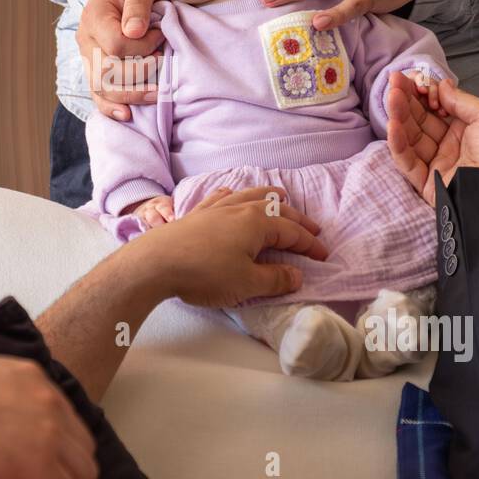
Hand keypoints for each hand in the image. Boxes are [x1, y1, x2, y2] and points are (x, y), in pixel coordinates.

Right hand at [0, 353, 98, 478]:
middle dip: (64, 469)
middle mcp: (50, 403)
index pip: (70, 420)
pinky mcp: (40, 468)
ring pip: (83, 476)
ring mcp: (49, 435)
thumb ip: (1, 386)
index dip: (54, 446)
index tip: (31, 459)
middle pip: (85, 449)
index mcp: (34, 379)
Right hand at [76, 0, 164, 120]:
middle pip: (106, 71)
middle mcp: (85, 40)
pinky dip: (110, 107)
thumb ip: (137, 3)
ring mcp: (87, 58)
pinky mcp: (94, 70)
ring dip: (131, 95)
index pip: (116, 44)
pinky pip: (97, 94)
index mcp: (93, 16)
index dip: (144, 45)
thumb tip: (134, 32)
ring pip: (101, 88)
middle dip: (140, 74)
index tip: (162, 35)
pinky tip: (127, 115)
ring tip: (157, 95)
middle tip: (164, 64)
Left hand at [131, 186, 328, 307]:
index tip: (323, 256)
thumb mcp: (247, 283)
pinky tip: (233, 197)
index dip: (310, 244)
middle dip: (297, 219)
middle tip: (312, 230)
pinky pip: (223, 197)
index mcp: (257, 223)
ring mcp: (216, 208)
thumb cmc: (204, 273)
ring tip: (281, 198)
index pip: (292, 232)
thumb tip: (297, 275)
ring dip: (269, 198)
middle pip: (276, 208)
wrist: (155, 262)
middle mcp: (239, 208)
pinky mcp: (196, 213)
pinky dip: (236, 195)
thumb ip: (276, 279)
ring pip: (249, 195)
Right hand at [385, 71, 478, 206]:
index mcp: (468, 129)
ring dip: (399, 116)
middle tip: (394, 81)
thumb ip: (460, 99)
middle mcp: (451, 145)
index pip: (438, 107)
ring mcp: (438, 163)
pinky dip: (397, 144)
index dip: (426, 93)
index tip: (416, 80)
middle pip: (421, 119)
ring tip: (391, 96)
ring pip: (411, 137)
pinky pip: (408, 162)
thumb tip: (441, 85)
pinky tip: (393, 124)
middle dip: (407, 99)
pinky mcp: (427, 183)